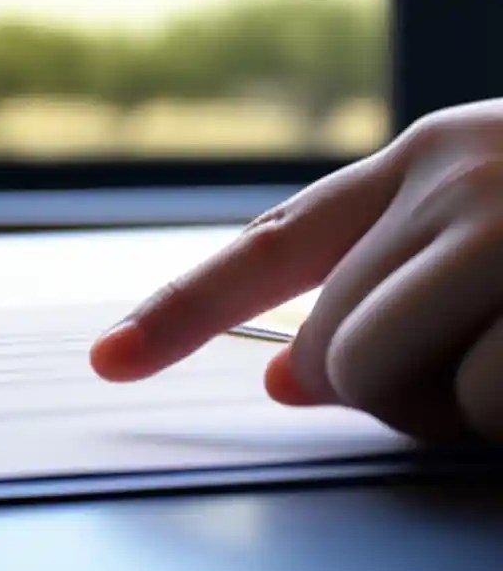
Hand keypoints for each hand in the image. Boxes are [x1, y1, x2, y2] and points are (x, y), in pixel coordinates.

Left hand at [90, 99, 502, 441]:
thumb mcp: (497, 233)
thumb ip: (384, 288)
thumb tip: (284, 379)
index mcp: (425, 161)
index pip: (270, 245)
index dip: (180, 309)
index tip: (108, 358)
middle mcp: (447, 180)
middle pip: (323, 347)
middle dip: (388, 389)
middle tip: (477, 366)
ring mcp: (498, 228)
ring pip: (370, 378)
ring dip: (446, 409)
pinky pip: (476, 404)